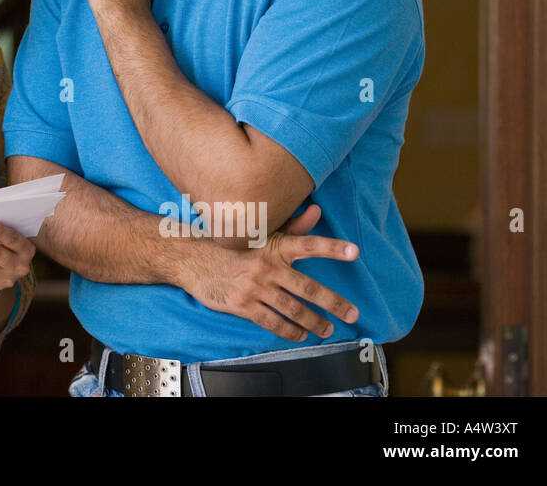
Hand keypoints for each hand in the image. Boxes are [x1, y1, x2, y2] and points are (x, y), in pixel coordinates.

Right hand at [178, 204, 360, 341]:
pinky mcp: (242, 305)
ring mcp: (254, 287)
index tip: (354, 251)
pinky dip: (289, 331)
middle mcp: (266, 266)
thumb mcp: (259, 233)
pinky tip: (300, 334)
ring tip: (327, 329)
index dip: (331, 248)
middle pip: (307, 288)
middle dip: (334, 303)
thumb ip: (292, 226)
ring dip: (314, 322)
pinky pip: (272, 322)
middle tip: (352, 313)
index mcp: (273, 246)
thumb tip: (316, 212)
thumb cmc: (230, 245)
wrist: (193, 258)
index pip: (307, 245)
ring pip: (293, 310)